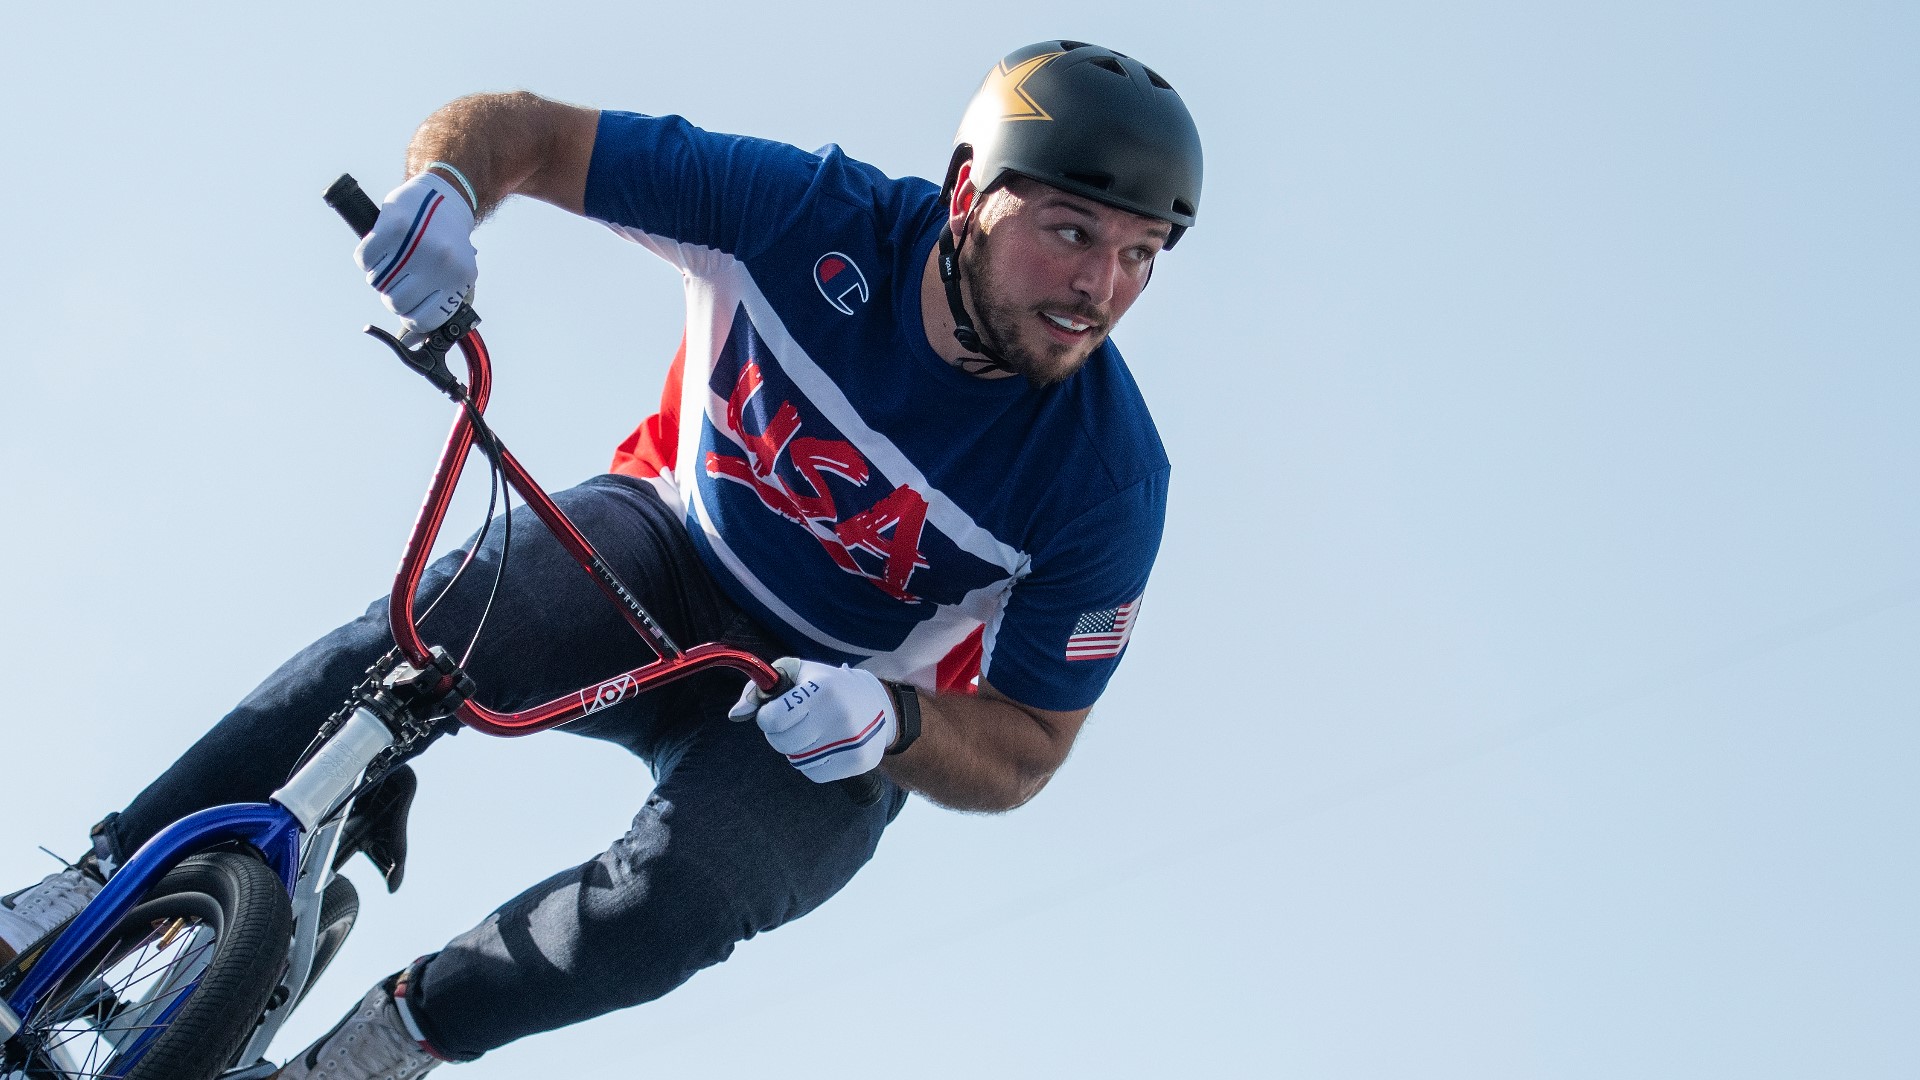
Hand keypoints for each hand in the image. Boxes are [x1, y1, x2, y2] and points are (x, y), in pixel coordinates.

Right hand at [354, 172, 477, 339]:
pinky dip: (366, 258)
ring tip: (391, 260)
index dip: (410, 316)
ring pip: (377, 283)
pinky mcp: (393, 224)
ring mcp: (417, 242)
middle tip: (397, 279)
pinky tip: (380, 247)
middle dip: (392, 295)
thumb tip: (412, 342)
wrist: (447, 194)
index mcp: (459, 278)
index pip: (423, 319)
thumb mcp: (453, 275)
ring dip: (378, 276)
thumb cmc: (448, 242)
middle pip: (396, 302)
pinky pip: (364, 259)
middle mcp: (441, 262)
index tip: (408, 305)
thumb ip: (436, 307)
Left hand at [729, 658, 895, 782]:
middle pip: (783, 743)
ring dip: (797, 749)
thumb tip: (736, 714)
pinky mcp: (857, 762)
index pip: (772, 720)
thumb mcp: (796, 673)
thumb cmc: (827, 685)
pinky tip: (826, 746)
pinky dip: (813, 763)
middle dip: (780, 734)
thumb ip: (760, 689)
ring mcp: (851, 742)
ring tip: (812, 732)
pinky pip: (815, 773)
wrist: (878, 704)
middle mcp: (839, 716)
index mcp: (822, 689)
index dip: (767, 717)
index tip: (776, 712)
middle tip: (795, 723)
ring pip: (798, 760)